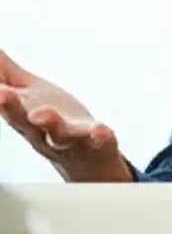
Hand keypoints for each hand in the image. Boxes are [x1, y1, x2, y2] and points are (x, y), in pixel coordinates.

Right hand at [0, 51, 126, 181]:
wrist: (87, 160)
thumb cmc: (52, 120)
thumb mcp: (26, 94)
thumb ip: (4, 73)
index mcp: (22, 114)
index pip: (5, 100)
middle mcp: (40, 129)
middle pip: (21, 119)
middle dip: (10, 107)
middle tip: (0, 95)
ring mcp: (69, 138)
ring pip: (56, 133)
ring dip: (50, 122)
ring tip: (41, 114)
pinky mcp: (97, 142)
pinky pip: (98, 140)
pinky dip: (99, 135)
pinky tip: (100, 132)